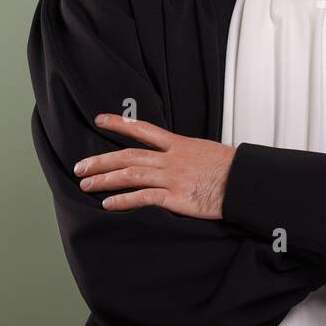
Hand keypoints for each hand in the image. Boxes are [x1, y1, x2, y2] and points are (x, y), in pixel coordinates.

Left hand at [73, 114, 235, 218]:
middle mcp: (171, 158)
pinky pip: (143, 197)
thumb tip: (176, 158)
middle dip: (101, 160)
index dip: (119, 124)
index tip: (99, 120)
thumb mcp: (206, 152)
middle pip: (128, 155)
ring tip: (86, 185)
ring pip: (130, 174)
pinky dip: (123, 201)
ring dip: (105, 180)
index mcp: (179, 144)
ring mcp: (172, 177)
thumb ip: (186, 154)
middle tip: (80, 167)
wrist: (246, 182)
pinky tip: (109, 205)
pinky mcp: (176, 197)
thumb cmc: (231, 169)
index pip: (143, 129)